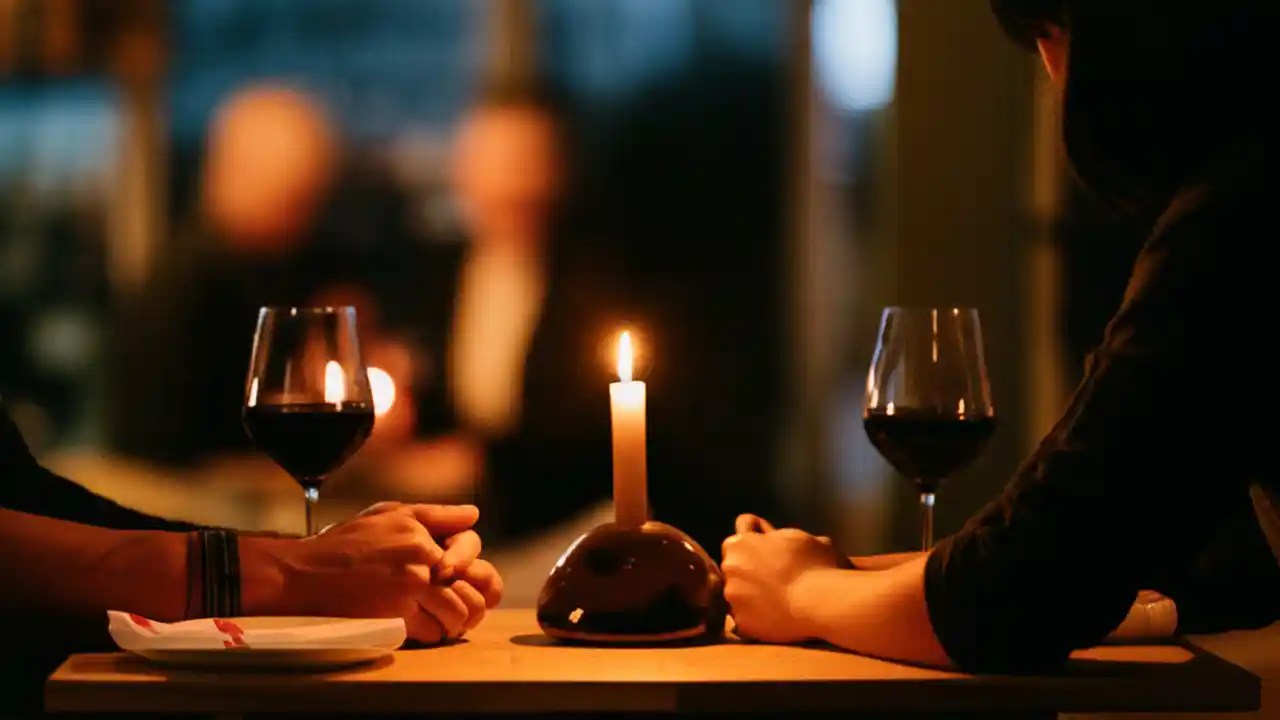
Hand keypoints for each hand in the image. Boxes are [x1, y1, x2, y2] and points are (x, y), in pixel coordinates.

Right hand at [247, 503, 499, 643]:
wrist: (303, 574)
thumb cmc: (345, 544)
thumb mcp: (389, 515)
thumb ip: (435, 515)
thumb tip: (473, 514)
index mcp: (420, 532)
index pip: (471, 546)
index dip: (470, 563)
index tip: (456, 574)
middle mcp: (419, 558)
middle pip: (470, 585)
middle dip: (469, 599)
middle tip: (459, 606)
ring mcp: (409, 588)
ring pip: (457, 612)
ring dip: (452, 621)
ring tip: (441, 620)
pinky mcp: (397, 615)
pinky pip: (433, 632)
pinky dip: (431, 634)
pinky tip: (419, 627)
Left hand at [721, 519, 846, 643]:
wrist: (817, 601)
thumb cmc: (812, 564)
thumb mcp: (802, 537)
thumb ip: (784, 535)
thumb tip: (786, 539)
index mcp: (739, 542)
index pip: (742, 530)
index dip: (758, 536)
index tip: (771, 547)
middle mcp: (728, 567)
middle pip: (734, 564)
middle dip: (749, 567)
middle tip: (774, 576)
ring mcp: (732, 596)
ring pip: (737, 593)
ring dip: (750, 594)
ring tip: (775, 600)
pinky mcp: (740, 622)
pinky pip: (745, 618)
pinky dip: (756, 618)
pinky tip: (775, 617)